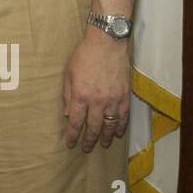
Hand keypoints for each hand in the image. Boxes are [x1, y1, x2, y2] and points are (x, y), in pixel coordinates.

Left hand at [63, 30, 130, 151]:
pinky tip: (119, 133)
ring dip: (106, 137)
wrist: (106, 43)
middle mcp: (97, 101)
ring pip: (110, 125)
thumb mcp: (68, 74)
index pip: (76, 122)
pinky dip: (121, 127)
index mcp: (80, 95)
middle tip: (86, 149)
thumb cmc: (84, 56)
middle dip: (89, 141)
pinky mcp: (124, 96)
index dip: (73, 136)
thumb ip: (67, 96)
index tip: (71, 144)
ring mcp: (113, 99)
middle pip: (93, 127)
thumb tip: (67, 115)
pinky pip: (123, 117)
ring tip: (104, 145)